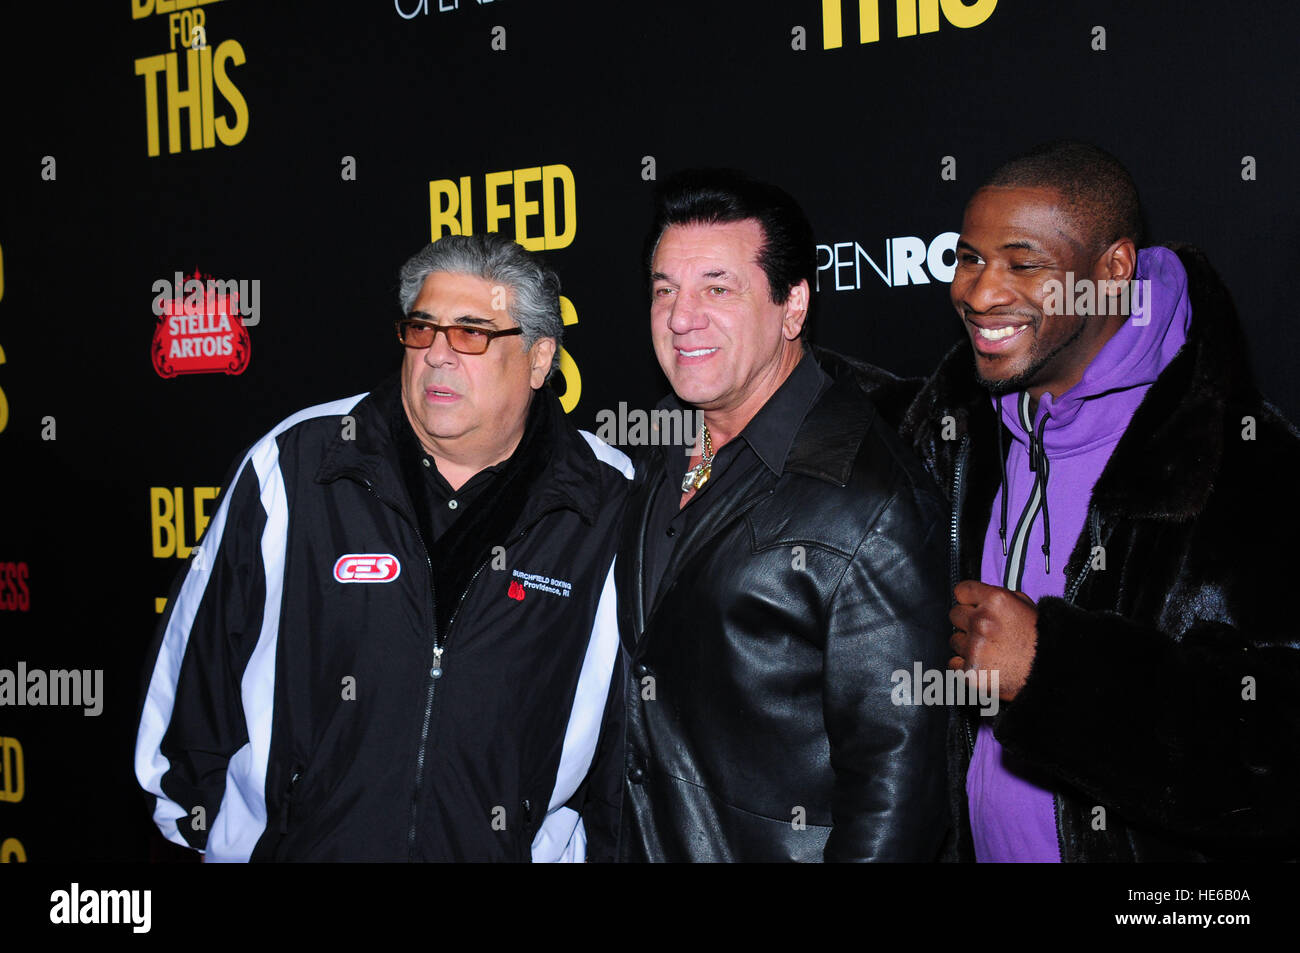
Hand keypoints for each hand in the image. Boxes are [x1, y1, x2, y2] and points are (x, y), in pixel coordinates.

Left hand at [948, 580, 1037, 700]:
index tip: (971, 605)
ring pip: (954, 640)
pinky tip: (984, 663)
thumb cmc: (1043, 641)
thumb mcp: (1026, 606)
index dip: (968, 599)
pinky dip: (966, 664)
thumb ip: (999, 598)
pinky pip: (954, 662)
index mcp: (995, 602)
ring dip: (967, 644)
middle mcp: (982, 622)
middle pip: (954, 614)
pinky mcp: (970, 670)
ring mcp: (974, 647)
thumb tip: (979, 596)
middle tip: (984, 630)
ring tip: (990, 650)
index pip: (962, 590)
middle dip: (966, 621)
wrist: (1051, 673)